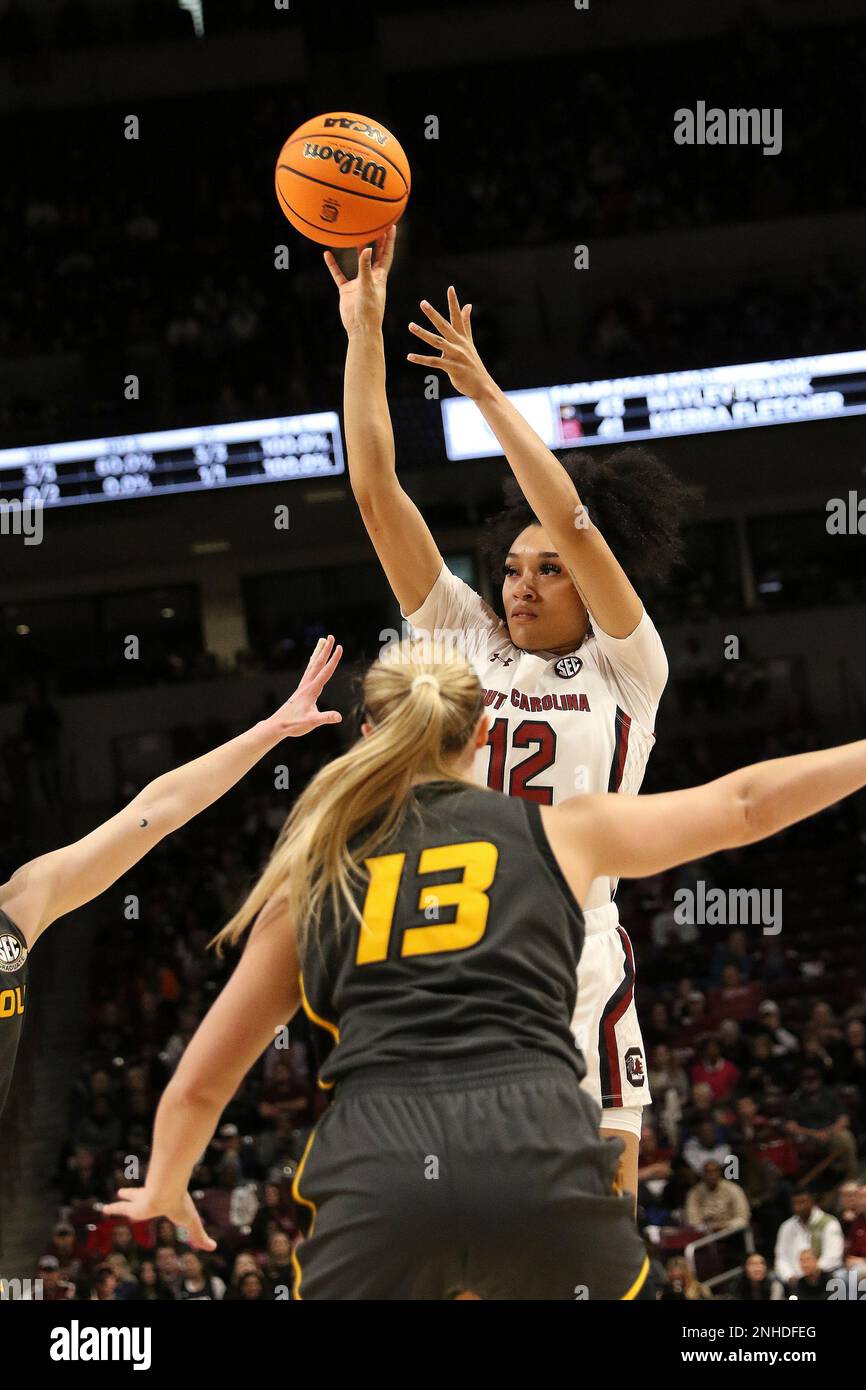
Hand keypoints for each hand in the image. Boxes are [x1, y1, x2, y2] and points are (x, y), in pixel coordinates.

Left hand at [104, 1187, 215, 1251]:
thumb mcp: (192, 1223)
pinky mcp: (132, 1206)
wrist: (167, 1193)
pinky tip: (103, 1210)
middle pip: (139, 1195)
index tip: (150, 1195)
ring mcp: (141, 1200)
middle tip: (123, 1193)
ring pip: (127, 1201)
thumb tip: (213, 1248)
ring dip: (119, 1204)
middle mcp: (150, 1197)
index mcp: (164, 1201)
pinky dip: (113, 1209)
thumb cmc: (180, 1206)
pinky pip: (120, 1207)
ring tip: (107, 1207)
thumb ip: (199, 1236)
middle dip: (132, 1195)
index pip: (157, 1198)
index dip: (154, 1197)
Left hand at [265, 635, 342, 738]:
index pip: (325, 671)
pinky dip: (313, 665)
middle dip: (325, 650)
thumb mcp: (312, 722)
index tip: (339, 646)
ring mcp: (302, 687)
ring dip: (319, 654)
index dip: (333, 659)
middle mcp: (306, 685)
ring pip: (312, 666)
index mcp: (311, 690)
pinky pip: (308, 673)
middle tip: (331, 636)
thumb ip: (325, 718)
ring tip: (322, 643)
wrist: (277, 726)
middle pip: (318, 663)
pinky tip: (314, 664)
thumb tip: (338, 717)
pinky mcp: (300, 691)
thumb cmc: (294, 724)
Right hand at [324, 225, 394, 337]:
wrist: (360, 329)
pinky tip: (327, 254)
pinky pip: (338, 274)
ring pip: (358, 262)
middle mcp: (370, 278)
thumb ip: (365, 268)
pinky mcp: (347, 290)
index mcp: (380, 277)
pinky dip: (333, 265)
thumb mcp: (367, 287)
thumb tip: (366, 249)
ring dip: (357, 250)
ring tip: (355, 235)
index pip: (386, 254)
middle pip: (374, 255)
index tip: (391, 226)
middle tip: (375, 224)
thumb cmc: (369, 311)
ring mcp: (358, 283)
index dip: (389, 240)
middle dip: (376, 240)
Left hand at [407, 286, 494, 400]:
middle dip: (433, 314)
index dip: (454, 302)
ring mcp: (456, 355)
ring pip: (437, 342)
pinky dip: (421, 359)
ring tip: (411, 325)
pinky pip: (434, 362)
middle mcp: (459, 344)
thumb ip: (466, 323)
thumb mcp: (470, 342)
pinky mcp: (452, 368)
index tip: (450, 288)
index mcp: (462, 338)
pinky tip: (410, 356)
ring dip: (423, 333)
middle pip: (444, 326)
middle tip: (423, 303)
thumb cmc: (473, 364)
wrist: (482, 386)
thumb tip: (468, 305)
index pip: (457, 316)